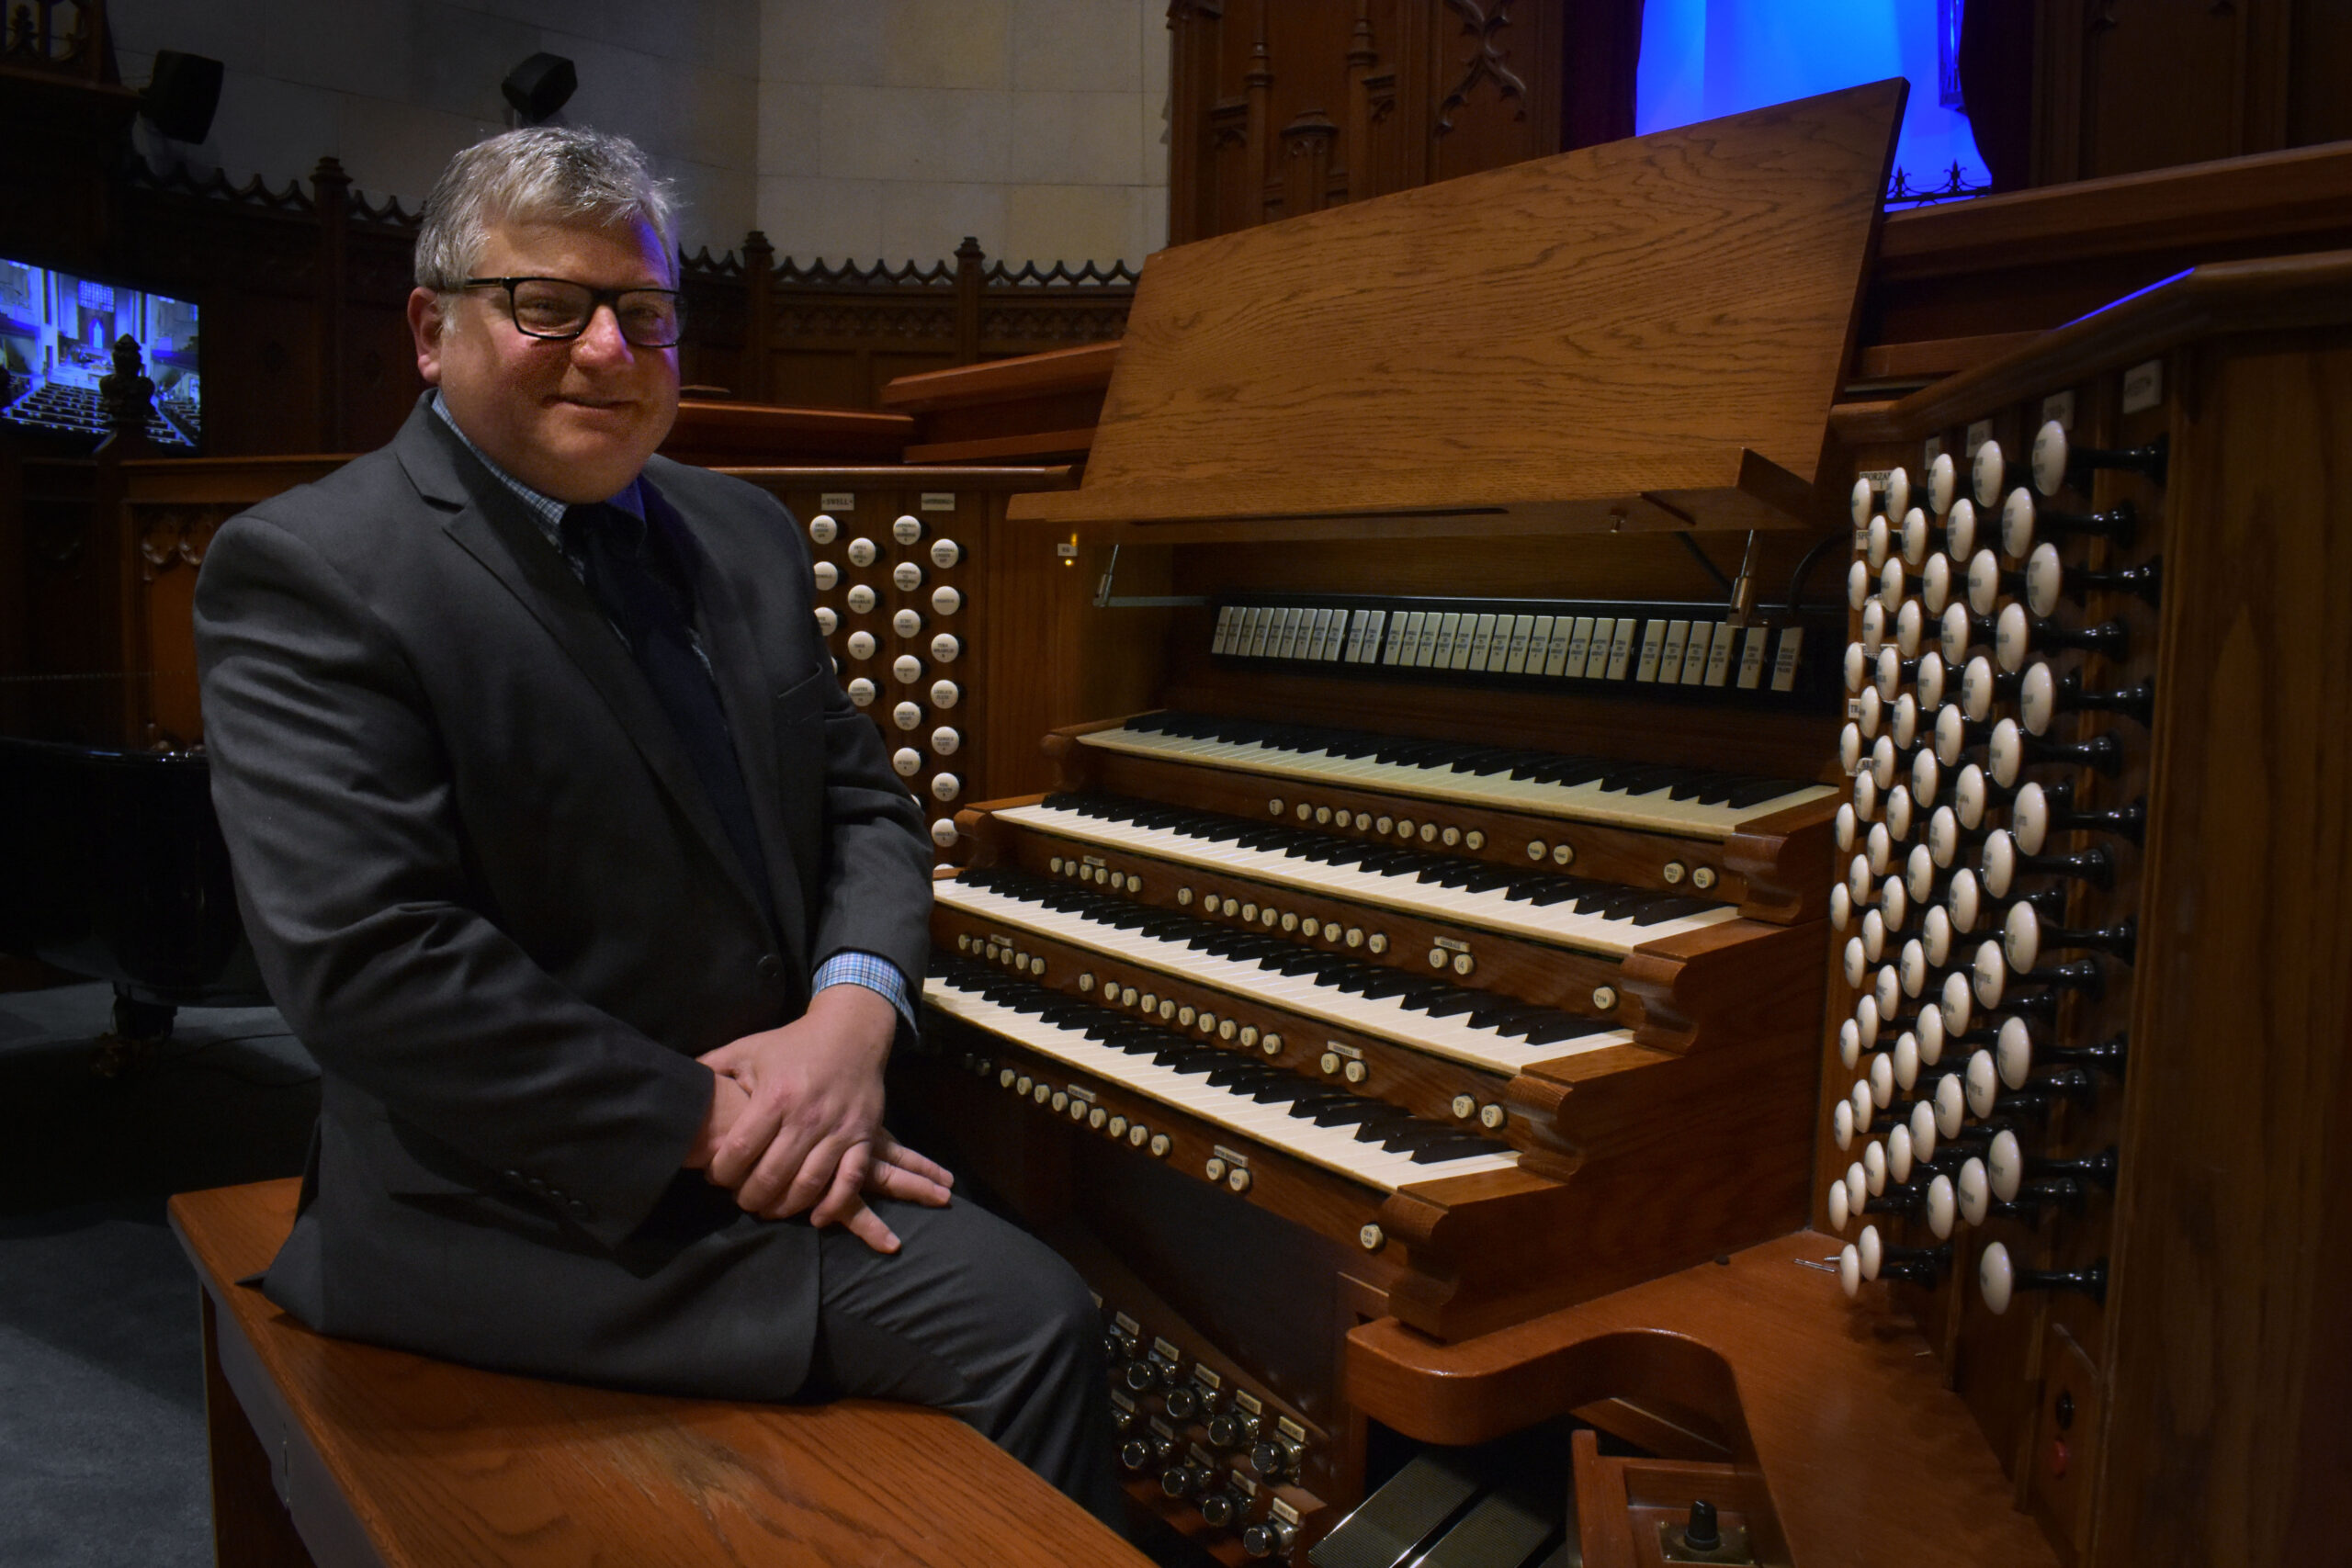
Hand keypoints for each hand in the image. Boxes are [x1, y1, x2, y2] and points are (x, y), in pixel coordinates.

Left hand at [694, 984, 952, 1249]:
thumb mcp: (748, 1049)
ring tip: (768, 1207)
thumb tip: (673, 1084)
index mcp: (775, 1096)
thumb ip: (712, 1068)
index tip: (714, 1176)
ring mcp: (838, 1129)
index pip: (740, 1151)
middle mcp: (807, 1116)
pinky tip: (815, 1217)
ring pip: (808, 1185)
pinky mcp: (864, 1136)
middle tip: (740, 1198)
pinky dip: (833, 1205)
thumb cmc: (792, 1044)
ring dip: (783, 1206)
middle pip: (771, 1175)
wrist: (851, 1031)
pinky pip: (850, 1181)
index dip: (721, 1173)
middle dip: (749, 1196)